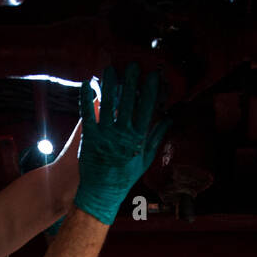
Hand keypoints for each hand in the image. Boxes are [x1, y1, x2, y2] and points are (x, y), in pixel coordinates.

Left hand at [72, 64, 169, 225]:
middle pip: (128, 102)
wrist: (102, 192)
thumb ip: (157, 137)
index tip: (153, 75)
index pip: (146, 108)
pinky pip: (87, 114)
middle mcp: (122, 134)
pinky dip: (87, 98)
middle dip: (130, 82)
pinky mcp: (89, 138)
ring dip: (109, 84)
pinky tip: (87, 84)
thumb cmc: (125, 176)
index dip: (150, 90)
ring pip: (108, 104)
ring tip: (110, 69)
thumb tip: (170, 119)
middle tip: (132, 65)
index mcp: (138, 138)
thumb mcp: (146, 159)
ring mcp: (105, 135)